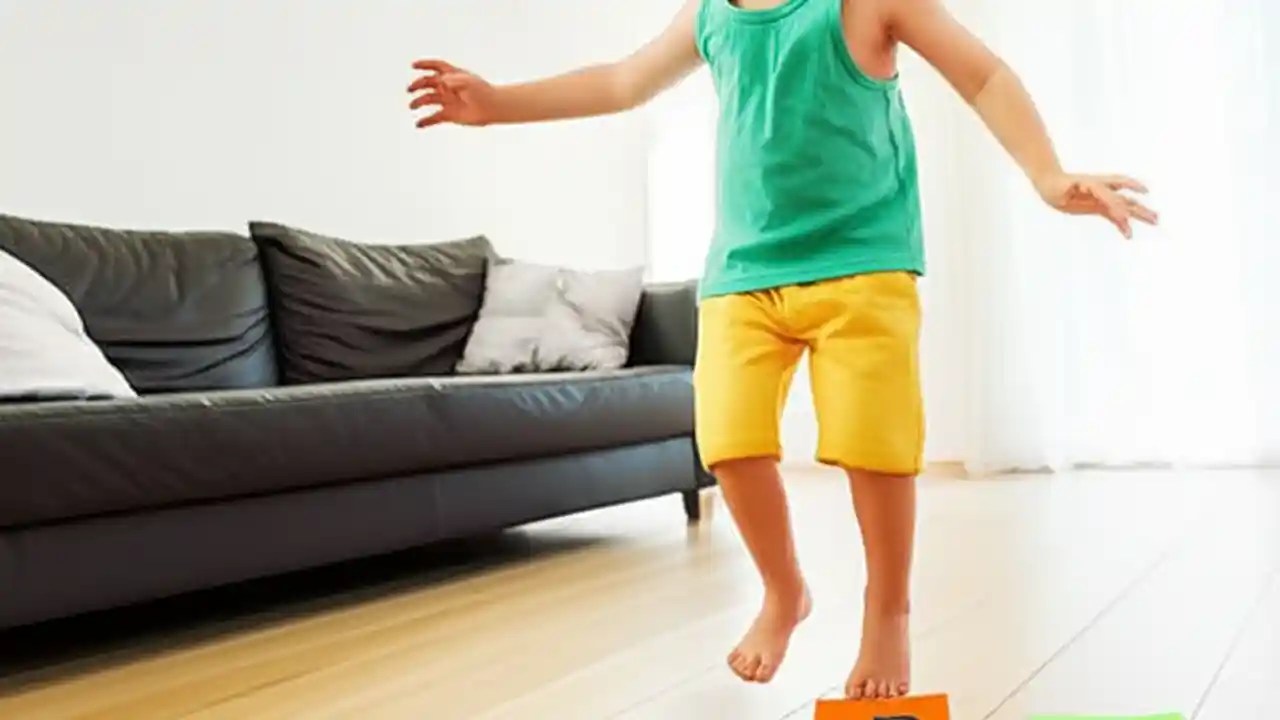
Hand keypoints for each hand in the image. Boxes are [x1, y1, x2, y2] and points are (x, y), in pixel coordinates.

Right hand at [408, 60, 498, 127]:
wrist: (492, 108)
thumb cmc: (482, 92)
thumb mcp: (468, 82)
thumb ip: (454, 80)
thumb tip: (442, 81)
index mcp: (453, 75)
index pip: (436, 66)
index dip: (424, 65)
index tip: (413, 66)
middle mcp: (448, 87)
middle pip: (428, 83)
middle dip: (417, 85)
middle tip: (410, 89)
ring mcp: (447, 101)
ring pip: (428, 100)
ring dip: (418, 102)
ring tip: (413, 106)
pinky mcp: (449, 115)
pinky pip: (434, 118)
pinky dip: (426, 121)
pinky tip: (418, 124)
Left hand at [1035, 173, 1158, 238]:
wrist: (1052, 185)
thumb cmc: (1056, 185)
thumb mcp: (1061, 187)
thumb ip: (1069, 187)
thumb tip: (1075, 185)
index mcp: (1094, 184)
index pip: (1109, 194)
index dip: (1116, 204)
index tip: (1123, 216)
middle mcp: (1103, 190)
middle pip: (1125, 198)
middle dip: (1139, 208)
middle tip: (1155, 217)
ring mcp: (1103, 199)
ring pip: (1125, 207)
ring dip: (1139, 214)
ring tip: (1155, 222)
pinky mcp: (1100, 207)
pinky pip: (1114, 217)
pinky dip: (1122, 224)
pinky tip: (1129, 235)